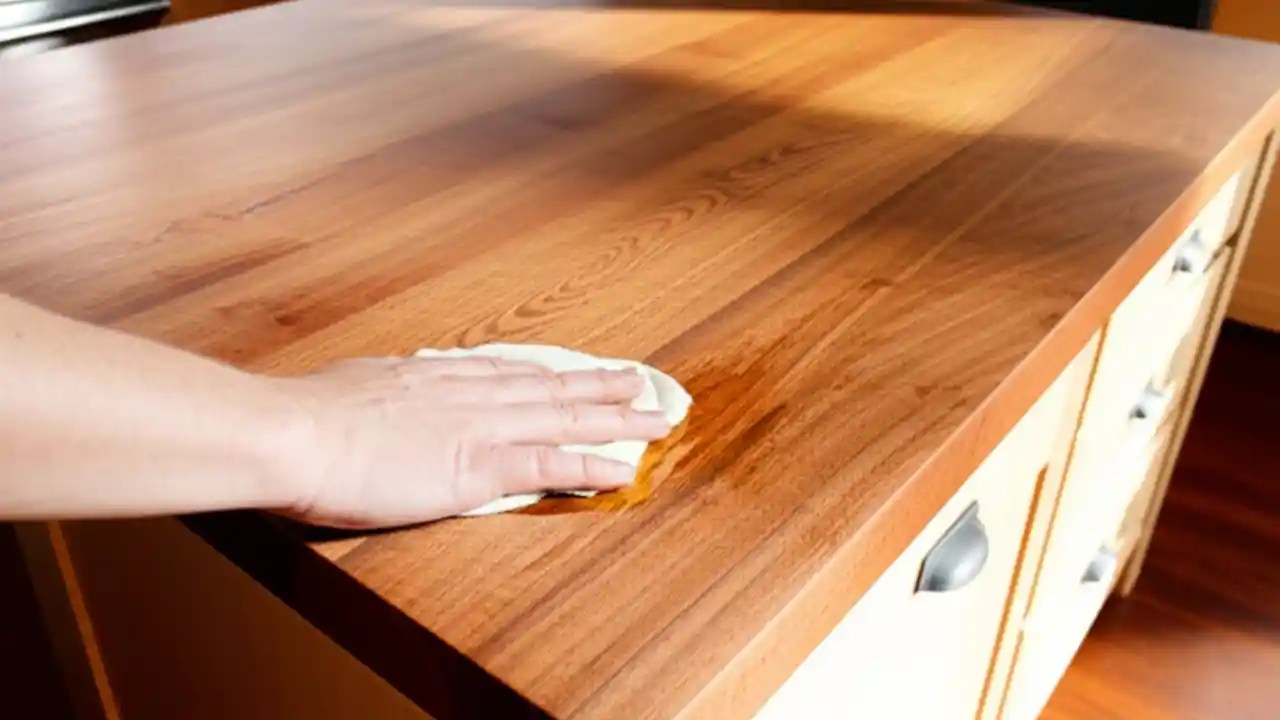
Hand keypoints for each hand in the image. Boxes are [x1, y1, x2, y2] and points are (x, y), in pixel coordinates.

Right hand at [276, 355, 670, 528]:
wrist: (294, 434)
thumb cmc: (307, 416)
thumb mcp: (352, 387)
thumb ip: (381, 392)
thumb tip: (378, 394)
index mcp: (436, 375)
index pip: (509, 372)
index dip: (550, 373)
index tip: (576, 371)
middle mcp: (470, 392)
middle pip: (551, 386)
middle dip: (600, 386)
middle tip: (640, 382)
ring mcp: (480, 427)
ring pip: (565, 417)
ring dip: (616, 418)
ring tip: (655, 417)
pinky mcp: (480, 467)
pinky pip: (551, 465)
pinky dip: (592, 466)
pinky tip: (624, 470)